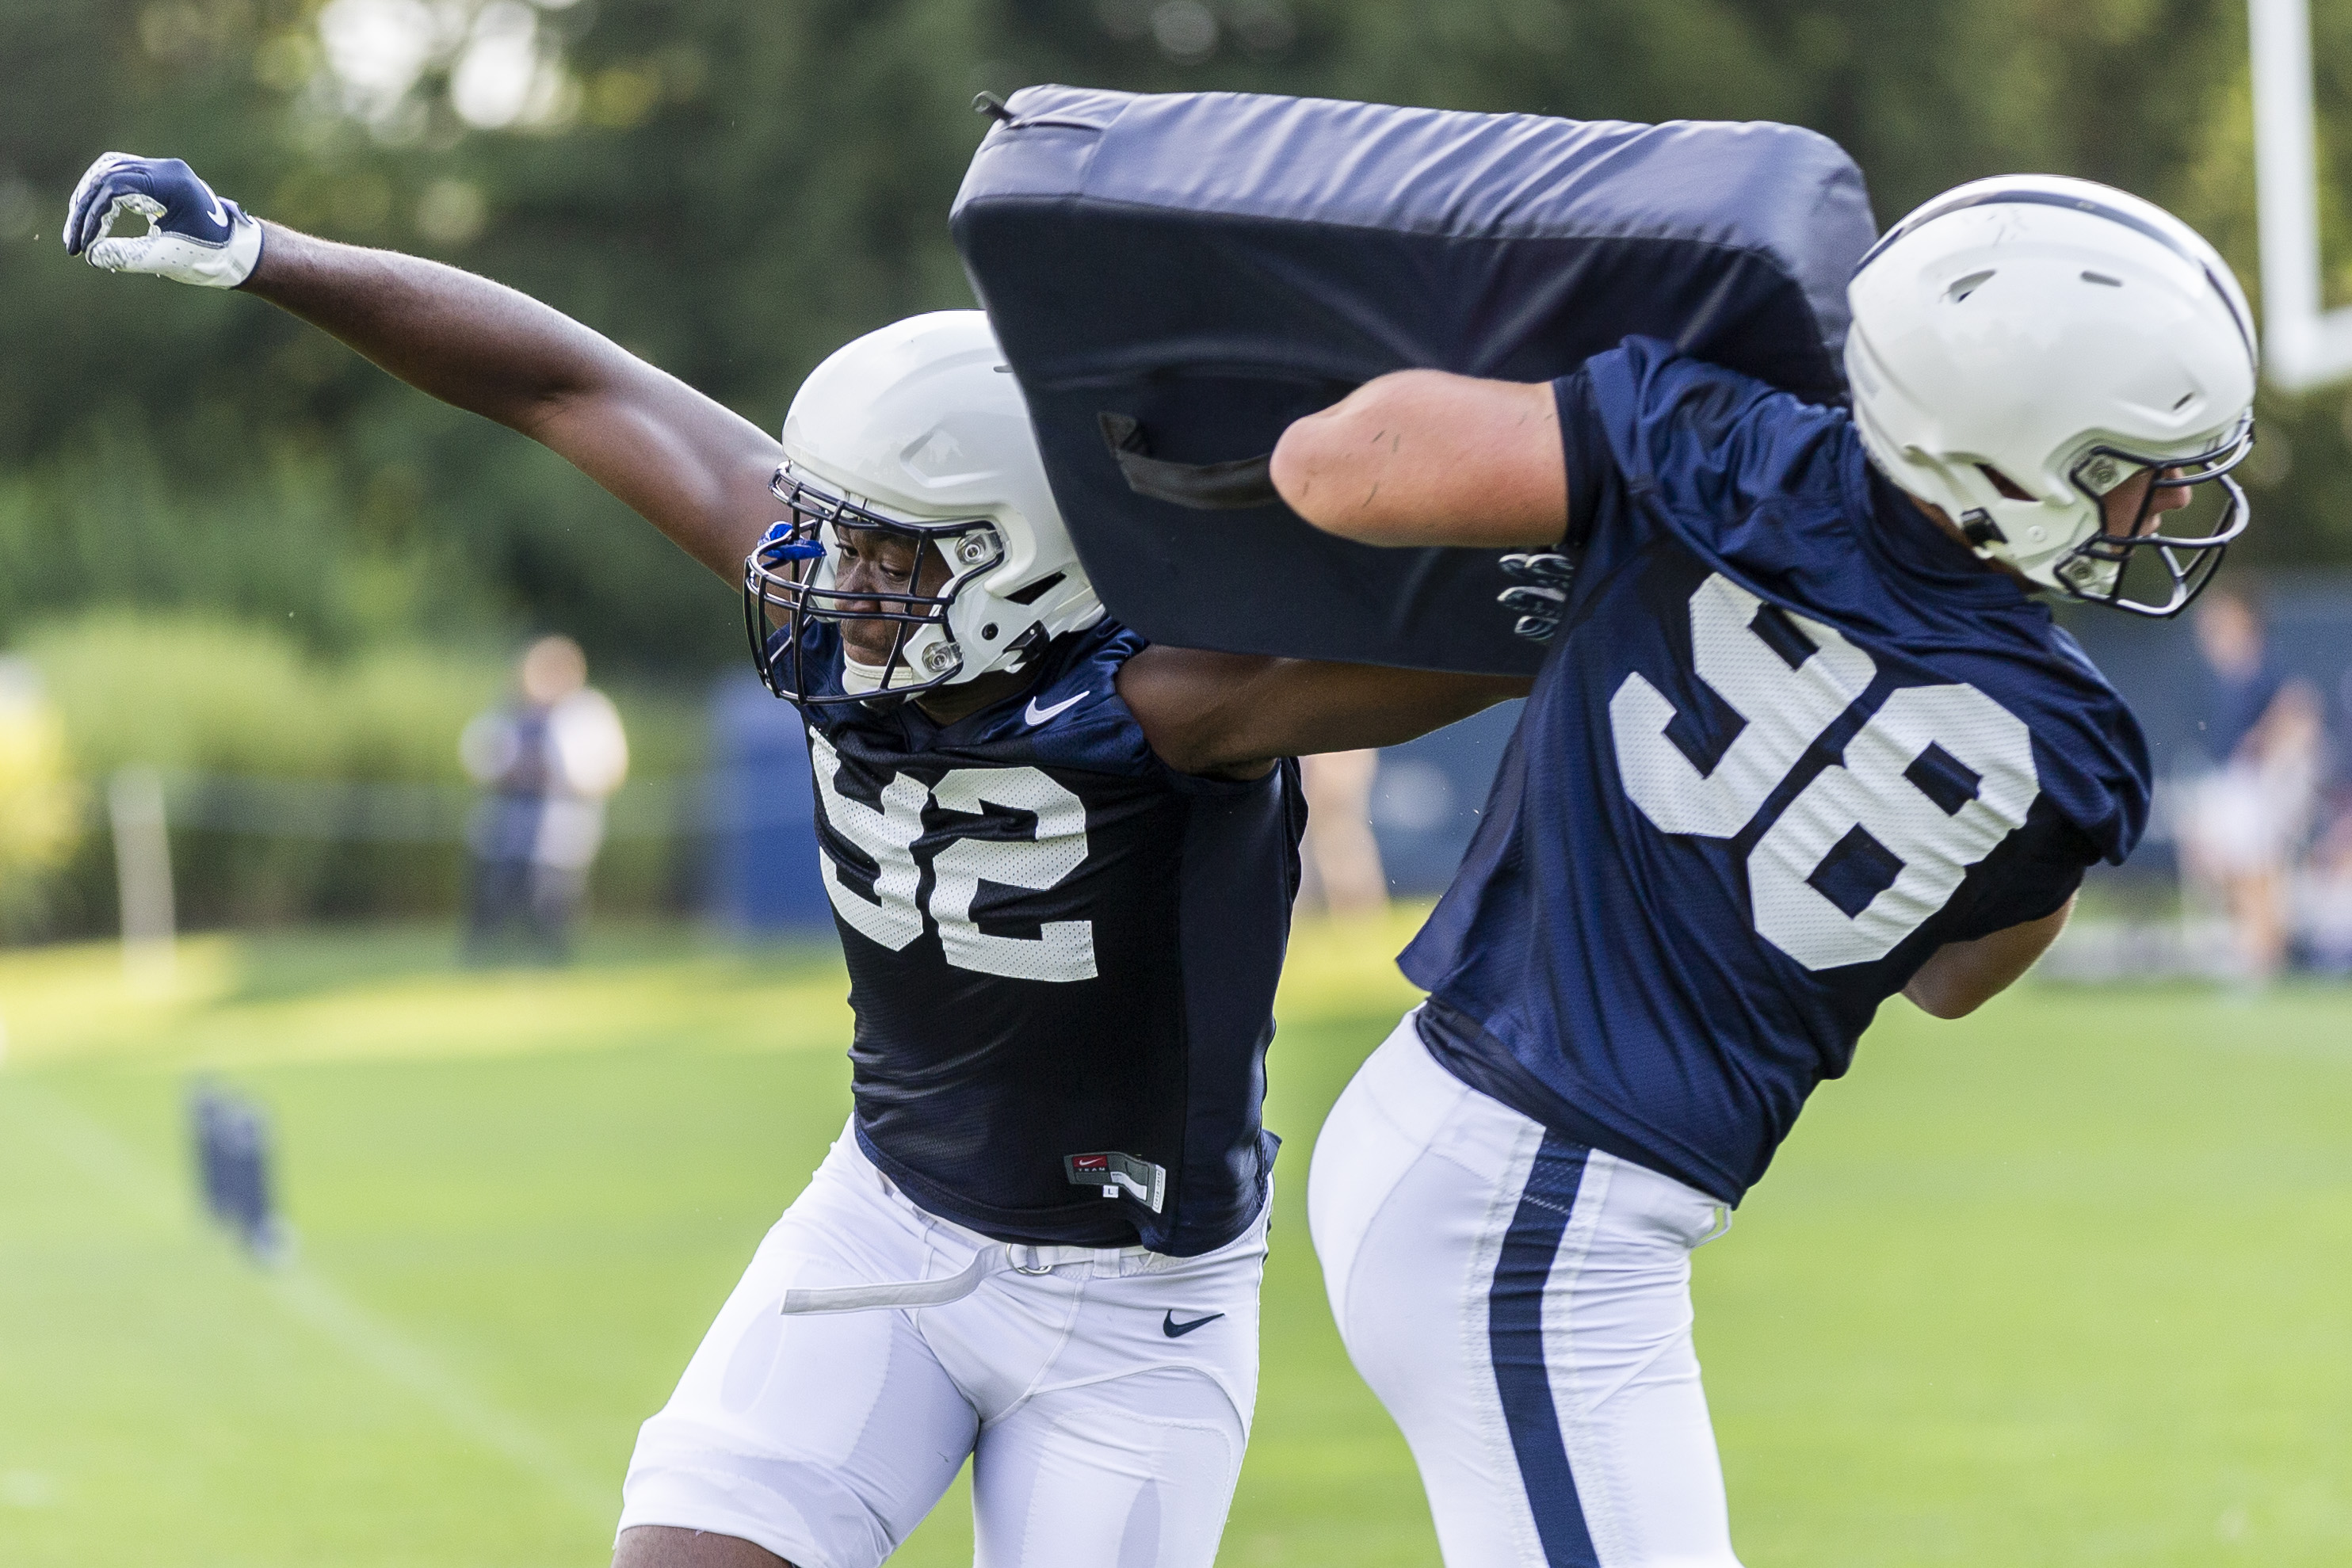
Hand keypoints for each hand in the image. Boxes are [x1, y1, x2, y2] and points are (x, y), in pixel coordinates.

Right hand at [63, 152, 262, 288]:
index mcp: (173, 182)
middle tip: (73, 242)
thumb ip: (131, 256)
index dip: (91, 216)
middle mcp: (166, 168)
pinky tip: (92, 218)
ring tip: (78, 232)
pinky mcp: (157, 178)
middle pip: (106, 176)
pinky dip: (102, 196)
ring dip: (89, 199)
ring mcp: (162, 170)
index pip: (114, 188)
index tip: (82, 245)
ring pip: (108, 172)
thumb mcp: (170, 258)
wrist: (238, 251)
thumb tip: (92, 255)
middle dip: (84, 209)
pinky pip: (119, 177)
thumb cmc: (210, 256)